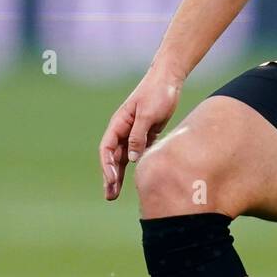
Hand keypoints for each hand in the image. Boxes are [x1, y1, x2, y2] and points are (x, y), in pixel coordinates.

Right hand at [99, 64, 184, 199]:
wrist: (169, 79)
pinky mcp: (147, 133)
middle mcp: (124, 130)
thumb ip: (138, 136)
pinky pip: (138, 153)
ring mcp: (134, 132)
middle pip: (113, 158)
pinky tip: (140, 178)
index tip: (112, 181)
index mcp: (119, 123)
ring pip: (124, 158)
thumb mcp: (147, 114)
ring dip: (120, 175)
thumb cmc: (157, 93)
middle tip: (109, 196)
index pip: (107, 149)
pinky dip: (136, 166)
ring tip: (116, 194)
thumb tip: (130, 158)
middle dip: (110, 177)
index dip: (107, 166)